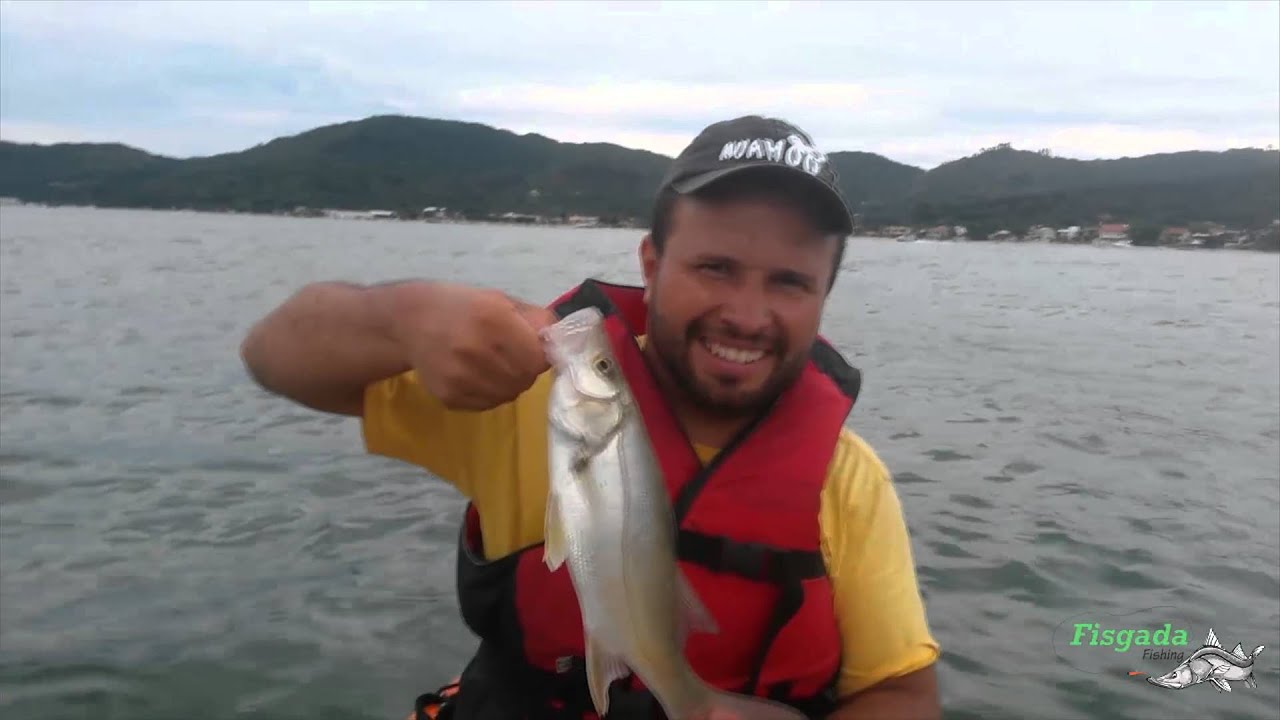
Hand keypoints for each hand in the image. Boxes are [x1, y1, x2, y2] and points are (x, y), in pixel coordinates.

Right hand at [393, 282, 557, 410]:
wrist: (409, 321)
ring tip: (493, 365)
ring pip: (508, 394)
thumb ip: (534, 319)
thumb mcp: (499, 300)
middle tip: (513, 356)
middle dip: (526, 369)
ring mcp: (460, 377)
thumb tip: (564, 339)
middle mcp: (475, 350)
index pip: (537, 356)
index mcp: (492, 319)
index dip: (540, 355)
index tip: (533, 348)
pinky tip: (477, 374)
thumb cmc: (461, 307)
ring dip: (510, 383)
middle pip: (524, 378)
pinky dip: (491, 393)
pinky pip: (487, 404)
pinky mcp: (449, 397)